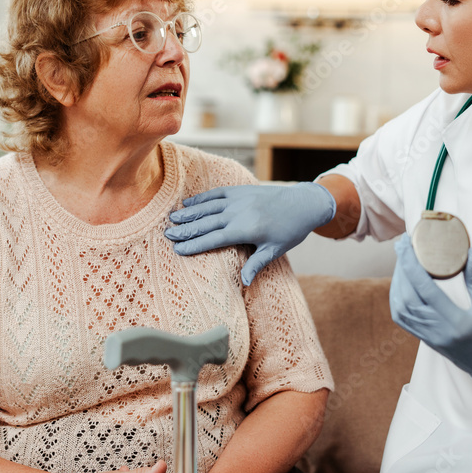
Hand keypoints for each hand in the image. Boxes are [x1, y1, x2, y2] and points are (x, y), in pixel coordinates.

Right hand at [166, 183, 335, 285]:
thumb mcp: (275, 250)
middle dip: (186, 229)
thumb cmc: (290, 231)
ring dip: (189, 213)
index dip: (195, 244)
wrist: (304, 203)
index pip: (214, 239)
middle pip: (206, 222)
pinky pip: (217, 193)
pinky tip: (189, 203)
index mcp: (247, 230)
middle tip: (167, 235)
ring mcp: (239, 199)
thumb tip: (243, 283)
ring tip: (172, 219)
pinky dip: (202, 198)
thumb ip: (256, 264)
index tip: (178, 249)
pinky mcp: (241, 189)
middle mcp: (239, 213)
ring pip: (208, 207)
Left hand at [390, 236, 471, 407]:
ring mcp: (431, 339)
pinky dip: (398, 300)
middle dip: (401, 269)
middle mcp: (438, 332)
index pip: (424, 289)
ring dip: (397, 284)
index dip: (411, 264)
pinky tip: (402, 286)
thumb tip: (470, 252)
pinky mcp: (428, 342)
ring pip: (401, 309)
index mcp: (456, 322)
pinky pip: (404, 320)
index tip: (406, 244)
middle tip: (403, 247)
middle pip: (407, 297)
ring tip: (402, 263)